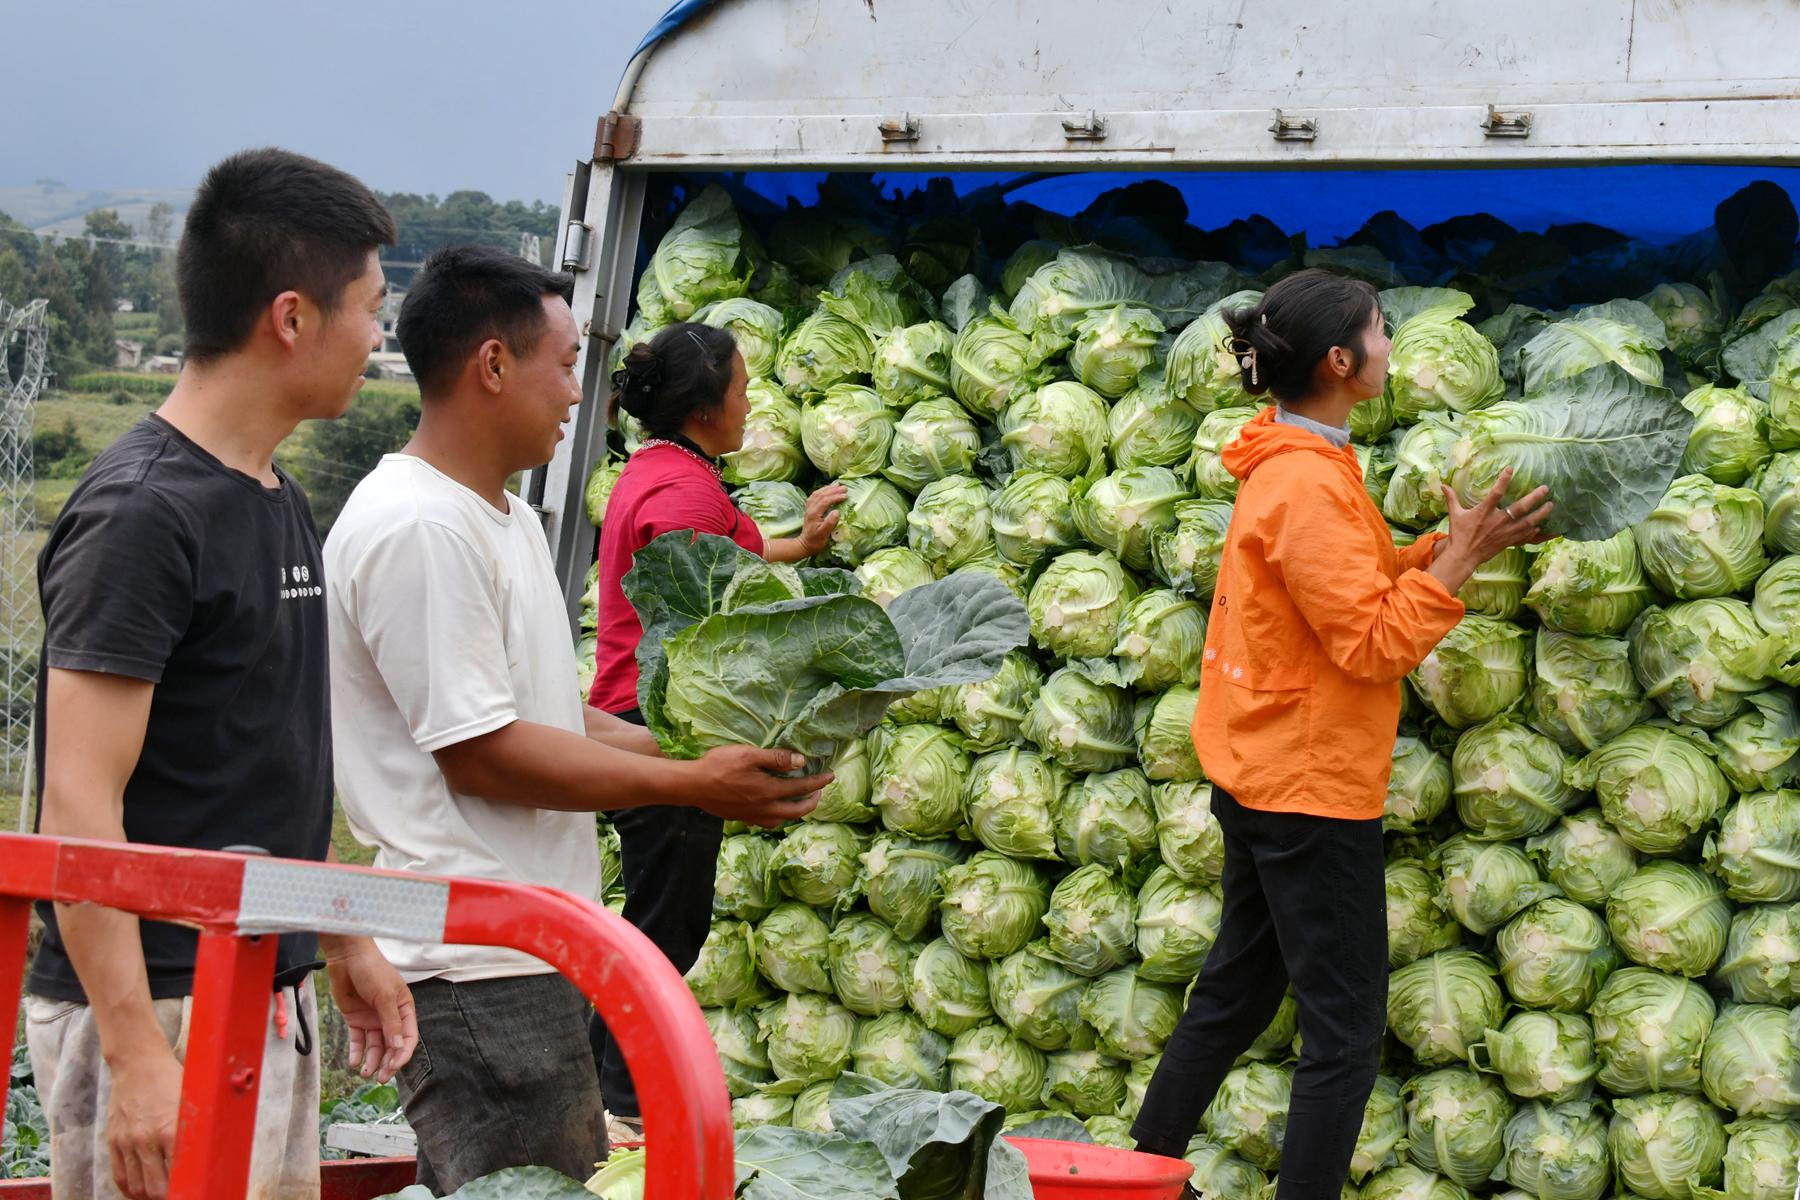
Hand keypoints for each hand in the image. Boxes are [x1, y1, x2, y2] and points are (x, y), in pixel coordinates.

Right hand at [106, 1042, 181, 1199]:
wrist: (138, 1063)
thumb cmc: (172, 1080)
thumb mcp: (191, 1102)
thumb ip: (196, 1128)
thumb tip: (211, 1152)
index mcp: (171, 1130)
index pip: (179, 1175)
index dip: (187, 1187)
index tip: (193, 1189)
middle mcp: (147, 1139)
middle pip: (155, 1188)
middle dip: (167, 1197)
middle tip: (177, 1194)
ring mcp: (128, 1141)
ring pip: (136, 1186)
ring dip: (149, 1196)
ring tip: (160, 1195)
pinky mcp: (114, 1140)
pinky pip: (119, 1176)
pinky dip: (130, 1190)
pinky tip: (141, 1191)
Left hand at [322, 937, 417, 1082]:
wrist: (347, 957)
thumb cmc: (372, 970)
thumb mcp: (385, 995)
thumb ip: (391, 1022)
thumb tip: (399, 1047)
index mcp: (404, 1009)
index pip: (408, 1037)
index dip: (403, 1053)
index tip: (395, 1067)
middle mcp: (389, 1016)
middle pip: (392, 1045)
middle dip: (388, 1062)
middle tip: (381, 1078)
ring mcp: (372, 1019)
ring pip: (375, 1046)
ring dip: (373, 1061)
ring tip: (365, 1074)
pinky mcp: (355, 1019)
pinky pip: (358, 1040)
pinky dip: (357, 1052)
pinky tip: (354, 1063)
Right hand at [686, 746, 830, 826]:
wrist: (692, 786)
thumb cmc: (719, 766)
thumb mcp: (749, 755)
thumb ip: (776, 759)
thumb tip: (801, 762)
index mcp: (769, 791)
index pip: (801, 787)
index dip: (819, 782)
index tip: (831, 776)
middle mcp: (764, 808)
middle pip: (797, 810)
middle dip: (813, 801)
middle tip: (820, 791)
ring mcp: (752, 816)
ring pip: (782, 819)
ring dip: (796, 811)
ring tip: (800, 800)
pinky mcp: (741, 818)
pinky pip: (767, 822)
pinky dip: (778, 817)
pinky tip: (774, 809)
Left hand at [797, 484, 847, 555]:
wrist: (805, 545)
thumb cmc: (815, 541)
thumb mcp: (824, 534)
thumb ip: (830, 522)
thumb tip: (837, 511)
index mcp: (814, 513)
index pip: (826, 501)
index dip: (836, 497)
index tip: (846, 496)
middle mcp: (810, 508)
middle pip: (822, 494)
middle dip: (834, 490)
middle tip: (845, 487)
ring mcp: (809, 508)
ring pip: (817, 493)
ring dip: (828, 488)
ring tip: (837, 484)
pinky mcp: (809, 509)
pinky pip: (815, 496)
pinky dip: (822, 491)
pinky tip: (826, 490)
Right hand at [1431, 469, 1552, 594]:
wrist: (1464, 556)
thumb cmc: (1459, 534)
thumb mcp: (1455, 514)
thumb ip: (1452, 498)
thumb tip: (1443, 485)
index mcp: (1484, 511)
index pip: (1496, 492)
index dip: (1504, 479)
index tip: (1511, 468)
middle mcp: (1498, 520)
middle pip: (1520, 507)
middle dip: (1534, 497)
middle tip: (1545, 489)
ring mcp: (1505, 532)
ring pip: (1528, 522)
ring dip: (1541, 514)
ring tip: (1550, 506)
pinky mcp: (1509, 541)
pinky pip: (1526, 536)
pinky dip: (1535, 531)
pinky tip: (1542, 527)